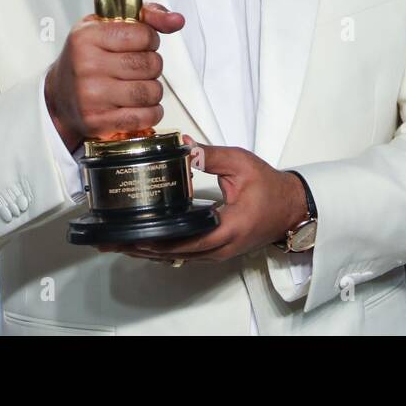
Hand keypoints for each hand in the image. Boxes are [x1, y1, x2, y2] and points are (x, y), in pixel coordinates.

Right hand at [44, 2, 183, 152]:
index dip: (149, 40)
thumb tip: (177, 20)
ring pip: (151, 91)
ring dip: (152, 90)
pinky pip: (145, 117)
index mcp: (88, 37)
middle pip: (151, 64)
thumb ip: (146, 16)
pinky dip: (150, 112)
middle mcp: (87, 65)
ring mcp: (92, 95)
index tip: (140, 44)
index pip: (144, 35)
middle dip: (152, 66)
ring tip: (137, 86)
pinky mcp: (99, 121)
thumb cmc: (85, 58)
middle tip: (138, 68)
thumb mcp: (106, 26)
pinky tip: (138, 105)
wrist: (58, 96)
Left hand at [94, 134, 309, 262]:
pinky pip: (186, 255)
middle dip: (142, 248)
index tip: (133, 235)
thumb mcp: (242, 164)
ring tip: (120, 243)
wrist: (292, 207)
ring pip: (178, 257)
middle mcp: (222, 246)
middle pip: (175, 253)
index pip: (187, 239)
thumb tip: (185, 147)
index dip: (158, 240)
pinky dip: (164, 250)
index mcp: (228, 226)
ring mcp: (220, 252)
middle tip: (112, 241)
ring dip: (149, 252)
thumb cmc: (271, 187)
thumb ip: (212, 155)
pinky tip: (145, 243)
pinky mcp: (218, 251)